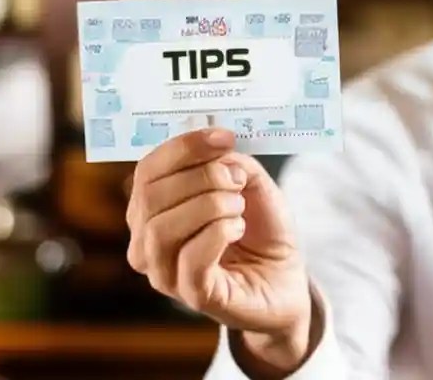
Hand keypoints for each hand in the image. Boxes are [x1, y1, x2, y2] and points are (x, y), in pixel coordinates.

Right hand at [126, 128, 314, 373]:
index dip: (183, 147)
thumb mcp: (250, 184)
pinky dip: (219, 232)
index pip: (146, 171)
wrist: (286, 280)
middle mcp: (148, 243)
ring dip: (211, 205)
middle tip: (238, 179)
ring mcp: (166, 274)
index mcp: (153, 210)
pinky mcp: (194, 296)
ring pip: (162, 228)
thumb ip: (230, 162)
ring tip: (240, 207)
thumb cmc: (261, 231)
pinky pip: (191, 259)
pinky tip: (238, 228)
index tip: (224, 137)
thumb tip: (218, 150)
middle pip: (151, 196)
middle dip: (202, 177)